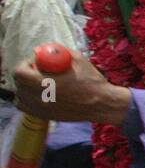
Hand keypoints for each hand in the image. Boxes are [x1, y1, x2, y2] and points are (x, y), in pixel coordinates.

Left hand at [13, 48, 130, 122]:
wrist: (102, 104)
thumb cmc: (92, 81)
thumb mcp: (77, 60)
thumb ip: (56, 53)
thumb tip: (38, 51)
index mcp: (47, 84)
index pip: (20, 73)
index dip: (24, 65)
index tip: (34, 63)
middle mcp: (41, 98)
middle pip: (19, 84)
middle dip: (25, 74)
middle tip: (38, 72)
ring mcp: (42, 109)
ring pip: (20, 96)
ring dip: (25, 87)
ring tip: (39, 84)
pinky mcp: (45, 116)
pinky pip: (25, 107)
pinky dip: (27, 99)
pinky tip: (39, 95)